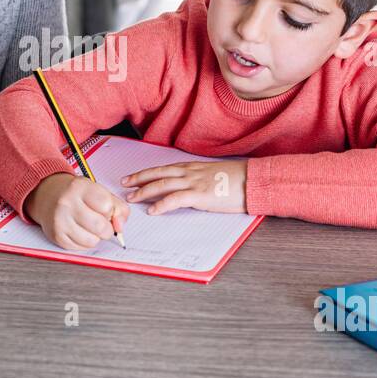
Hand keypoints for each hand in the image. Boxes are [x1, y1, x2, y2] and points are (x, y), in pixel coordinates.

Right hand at [24, 173, 130, 251]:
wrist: (48, 195)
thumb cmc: (77, 194)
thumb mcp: (99, 191)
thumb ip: (117, 207)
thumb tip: (120, 227)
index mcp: (80, 188)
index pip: (107, 206)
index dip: (111, 212)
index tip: (106, 210)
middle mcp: (67, 203)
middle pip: (101, 227)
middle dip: (107, 228)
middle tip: (101, 223)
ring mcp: (60, 221)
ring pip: (92, 241)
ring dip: (96, 237)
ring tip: (89, 227)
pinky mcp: (56, 236)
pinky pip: (80, 248)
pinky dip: (84, 242)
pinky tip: (80, 231)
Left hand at [121, 160, 246, 214]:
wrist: (252, 180)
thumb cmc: (237, 180)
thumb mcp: (214, 175)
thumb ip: (200, 179)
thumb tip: (192, 188)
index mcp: (193, 167)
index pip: (164, 168)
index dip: (147, 172)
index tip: (134, 176)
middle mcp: (189, 172)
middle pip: (158, 173)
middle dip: (139, 178)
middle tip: (124, 184)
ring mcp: (193, 182)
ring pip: (161, 184)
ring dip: (144, 191)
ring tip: (132, 198)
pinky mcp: (199, 194)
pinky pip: (174, 199)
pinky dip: (161, 204)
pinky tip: (152, 210)